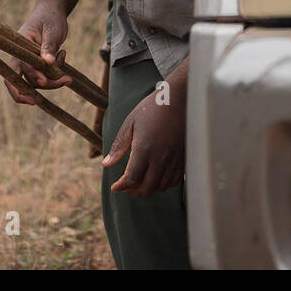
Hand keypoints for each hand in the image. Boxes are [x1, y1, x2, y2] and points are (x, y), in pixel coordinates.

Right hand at [3, 2, 71, 104]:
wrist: (53, 12)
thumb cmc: (50, 18)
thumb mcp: (52, 30)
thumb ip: (48, 46)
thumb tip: (48, 63)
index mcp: (18, 47)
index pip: (16, 70)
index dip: (24, 85)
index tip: (38, 92)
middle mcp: (20, 57)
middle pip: (25, 81)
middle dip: (45, 85)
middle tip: (67, 81)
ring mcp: (29, 62)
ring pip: (38, 80)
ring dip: (55, 77)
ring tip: (64, 56)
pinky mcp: (38, 64)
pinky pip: (46, 75)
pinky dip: (56, 70)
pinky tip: (63, 53)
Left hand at [102, 69, 186, 196]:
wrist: (180, 98)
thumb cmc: (153, 108)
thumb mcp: (130, 123)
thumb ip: (119, 146)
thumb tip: (106, 164)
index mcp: (144, 149)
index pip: (132, 178)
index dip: (122, 186)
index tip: (115, 187)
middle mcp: (161, 158)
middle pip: (147, 187)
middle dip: (134, 191)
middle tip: (126, 188)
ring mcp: (174, 159)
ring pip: (161, 186)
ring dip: (149, 189)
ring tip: (140, 185)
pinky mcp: (184, 158)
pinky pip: (175, 180)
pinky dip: (164, 184)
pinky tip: (157, 179)